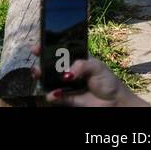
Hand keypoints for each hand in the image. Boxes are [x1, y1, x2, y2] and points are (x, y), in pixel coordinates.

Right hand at [30, 52, 145, 105]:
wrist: (114, 102)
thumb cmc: (107, 80)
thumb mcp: (96, 66)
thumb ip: (80, 66)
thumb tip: (66, 74)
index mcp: (74, 58)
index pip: (57, 50)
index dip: (45, 47)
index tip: (36, 48)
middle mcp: (67, 70)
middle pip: (48, 64)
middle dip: (39, 63)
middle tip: (37, 65)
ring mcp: (65, 84)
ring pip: (47, 80)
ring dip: (41, 77)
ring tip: (39, 75)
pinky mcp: (66, 98)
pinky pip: (54, 96)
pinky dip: (51, 95)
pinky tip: (54, 93)